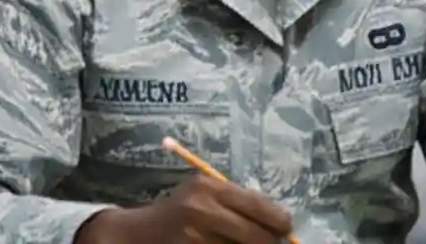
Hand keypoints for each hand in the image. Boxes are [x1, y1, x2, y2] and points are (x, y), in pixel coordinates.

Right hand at [74, 175, 292, 243]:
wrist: (139, 233)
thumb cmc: (179, 210)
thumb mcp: (202, 193)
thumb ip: (235, 201)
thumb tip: (281, 220)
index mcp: (208, 188)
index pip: (257, 205)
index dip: (279, 221)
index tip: (286, 227)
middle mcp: (202, 210)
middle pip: (257, 236)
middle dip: (270, 243)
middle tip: (273, 242)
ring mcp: (196, 238)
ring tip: (244, 243)